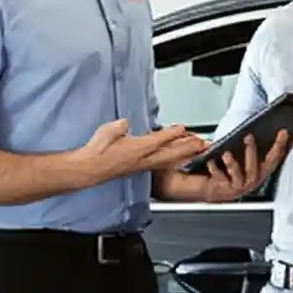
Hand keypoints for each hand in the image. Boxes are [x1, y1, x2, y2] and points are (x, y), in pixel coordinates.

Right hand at [75, 119, 208, 184]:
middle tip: (202, 143)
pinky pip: (162, 162)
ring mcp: (142, 164)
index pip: (158, 140)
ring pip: (168, 159)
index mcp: (136, 149)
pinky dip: (173, 158)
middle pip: (170, 153)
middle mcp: (142, 159)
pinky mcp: (140, 167)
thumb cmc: (96, 151)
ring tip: (197, 149)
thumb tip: (126, 124)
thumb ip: (119, 127)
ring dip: (183, 154)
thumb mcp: (107, 132)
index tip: (183, 128)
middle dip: (187, 148)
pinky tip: (178, 156)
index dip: (172, 134)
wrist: (89, 168)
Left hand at [197, 130, 291, 201]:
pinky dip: (216, 170)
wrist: (206, 190)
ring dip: (236, 163)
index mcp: (259, 170)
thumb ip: (248, 145)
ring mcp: (242, 186)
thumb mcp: (236, 155)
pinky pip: (223, 179)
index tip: (291, 134)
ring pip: (246, 173)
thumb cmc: (223, 171)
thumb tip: (254, 131)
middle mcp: (254, 179)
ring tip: (226, 154)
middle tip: (255, 137)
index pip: (277, 156)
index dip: (286, 146)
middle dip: (271, 149)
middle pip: (268, 164)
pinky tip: (210, 162)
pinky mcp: (227, 190)